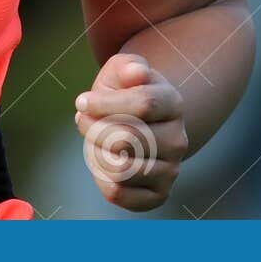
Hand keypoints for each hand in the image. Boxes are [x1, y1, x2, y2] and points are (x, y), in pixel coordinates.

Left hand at [74, 52, 188, 211]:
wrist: (134, 123)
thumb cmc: (123, 93)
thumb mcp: (121, 71)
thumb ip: (128, 66)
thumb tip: (137, 73)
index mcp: (173, 104)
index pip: (144, 104)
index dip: (104, 103)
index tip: (81, 101)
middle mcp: (178, 140)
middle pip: (127, 139)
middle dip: (93, 128)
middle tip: (83, 120)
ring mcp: (171, 170)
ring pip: (120, 169)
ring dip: (95, 152)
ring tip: (94, 140)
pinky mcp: (158, 195)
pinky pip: (118, 193)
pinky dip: (100, 176)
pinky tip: (102, 161)